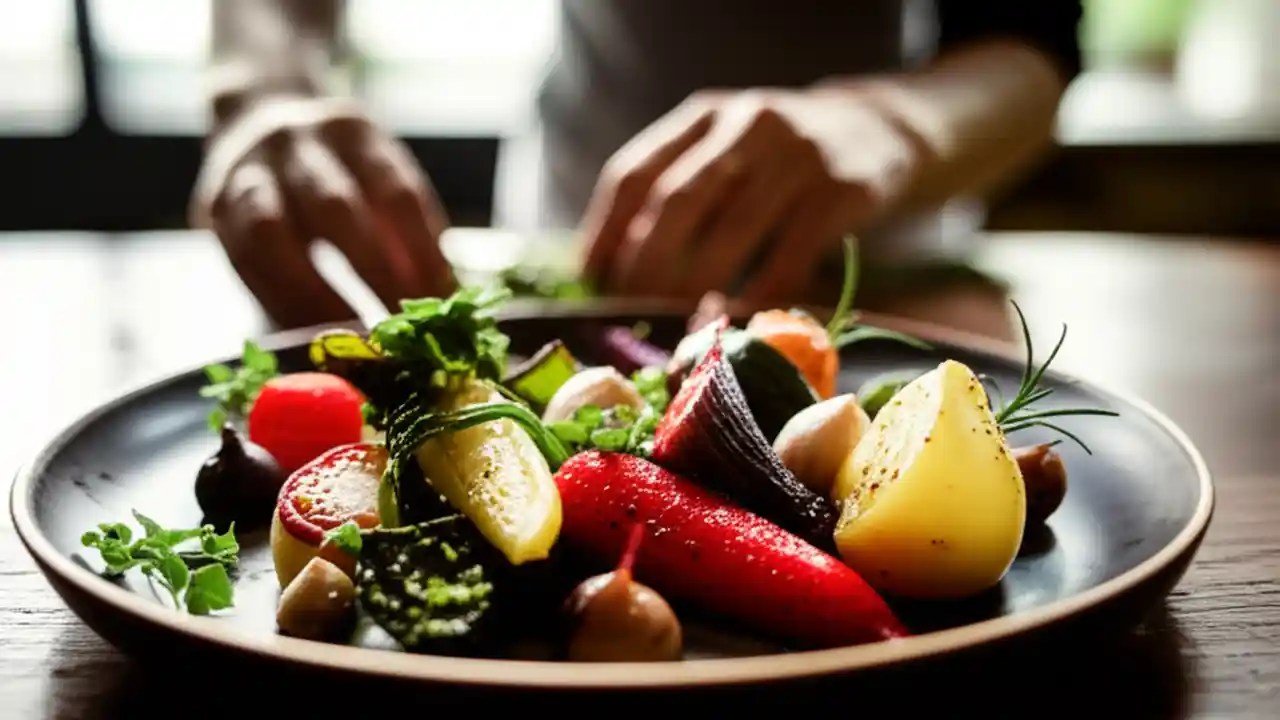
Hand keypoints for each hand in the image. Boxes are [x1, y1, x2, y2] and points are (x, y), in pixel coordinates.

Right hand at [191, 96, 453, 327]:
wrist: (255, 114)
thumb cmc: (336, 168)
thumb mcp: (374, 172)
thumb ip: (402, 228)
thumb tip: (445, 305)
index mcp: (353, 132)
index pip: (397, 193)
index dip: (422, 253)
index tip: (443, 304)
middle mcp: (296, 141)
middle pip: (335, 209)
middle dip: (370, 274)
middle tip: (397, 329)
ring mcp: (247, 169)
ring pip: (271, 232)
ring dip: (311, 294)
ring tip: (345, 338)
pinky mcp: (213, 203)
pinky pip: (241, 259)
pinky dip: (274, 300)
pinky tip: (302, 334)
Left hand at [581, 88, 921, 301]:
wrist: (884, 129)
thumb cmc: (784, 159)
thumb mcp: (728, 147)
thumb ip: (680, 187)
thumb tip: (612, 271)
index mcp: (704, 114)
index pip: (633, 172)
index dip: (605, 234)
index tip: (592, 284)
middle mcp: (747, 123)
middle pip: (675, 201)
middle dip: (645, 267)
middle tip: (631, 313)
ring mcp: (798, 153)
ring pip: (731, 232)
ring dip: (697, 289)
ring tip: (678, 326)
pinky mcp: (843, 189)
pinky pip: (790, 256)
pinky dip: (757, 298)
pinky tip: (737, 322)